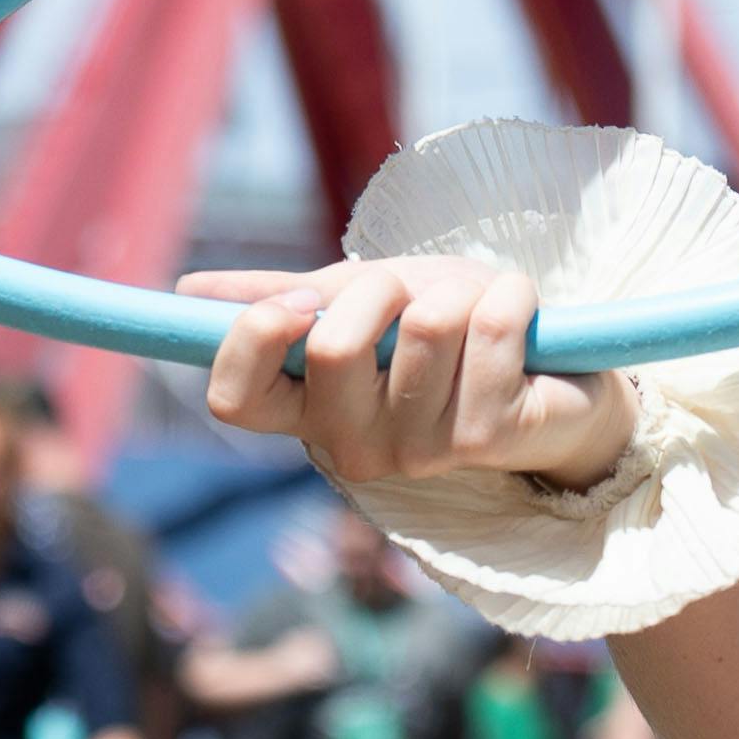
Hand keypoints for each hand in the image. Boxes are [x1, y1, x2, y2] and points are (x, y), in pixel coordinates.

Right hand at [178, 256, 632, 488]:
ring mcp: (422, 451)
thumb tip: (186, 292)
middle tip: (413, 295)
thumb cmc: (442, 337)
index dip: (252, 339)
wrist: (552, 379)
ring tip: (475, 313)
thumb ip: (280, 297)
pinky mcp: (488, 439)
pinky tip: (521, 318)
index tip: (297, 301)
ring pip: (424, 324)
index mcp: (307, 411)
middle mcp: (354, 445)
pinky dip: (511, 295)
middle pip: (333, 346)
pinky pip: (489, 324)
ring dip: (459, 289)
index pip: (234, 398)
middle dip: (380, 287)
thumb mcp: (358, 302)